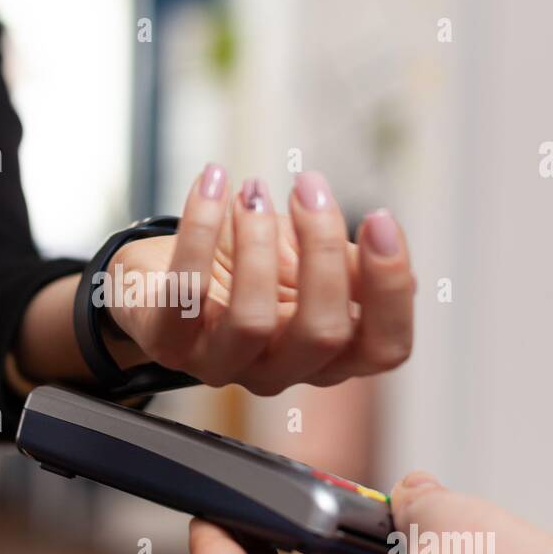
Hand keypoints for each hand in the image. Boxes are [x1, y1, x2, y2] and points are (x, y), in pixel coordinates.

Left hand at [106, 165, 413, 394]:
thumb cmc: (246, 266)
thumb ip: (349, 263)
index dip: (390, 288)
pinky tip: (212, 184)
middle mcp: (282, 369)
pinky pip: (185, 294)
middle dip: (323, 250)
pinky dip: (200, 228)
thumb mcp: (307, 261)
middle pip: (324, 334)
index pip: (385, 348)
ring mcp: (223, 364)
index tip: (380, 216)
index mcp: (330, 354)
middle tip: (308, 188)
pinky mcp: (169, 343)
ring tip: (253, 191)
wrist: (162, 272)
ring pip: (253, 321)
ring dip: (257, 242)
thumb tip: (388, 249)